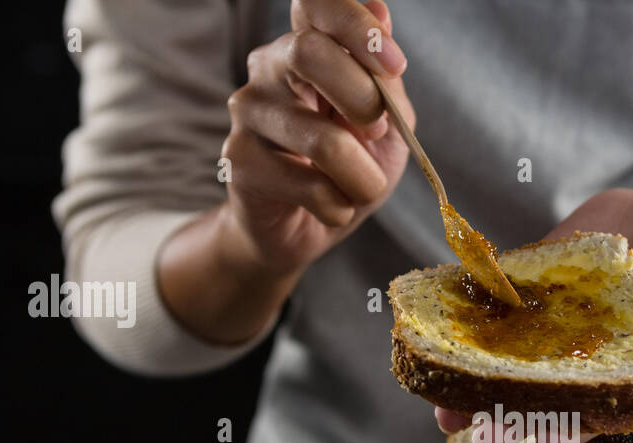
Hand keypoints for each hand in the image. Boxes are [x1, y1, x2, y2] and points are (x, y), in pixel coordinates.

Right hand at [222, 0, 412, 270]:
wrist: (309, 229)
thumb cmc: (349, 169)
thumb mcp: (386, 124)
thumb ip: (384, 78)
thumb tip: (381, 11)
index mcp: (306, 45)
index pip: (314, 3)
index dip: (357, 25)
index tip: (394, 65)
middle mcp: (268, 68)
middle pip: (307, 52)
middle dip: (361, 97)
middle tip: (379, 131)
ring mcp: (248, 112)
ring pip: (320, 139)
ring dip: (363, 177)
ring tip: (364, 188)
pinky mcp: (238, 161)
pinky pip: (309, 186)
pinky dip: (339, 206)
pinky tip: (332, 208)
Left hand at [435, 188, 632, 442]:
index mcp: (632, 379)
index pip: (603, 414)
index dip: (578, 428)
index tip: (554, 439)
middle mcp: (586, 364)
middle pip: (548, 403)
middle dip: (515, 423)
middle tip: (482, 440)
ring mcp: (553, 331)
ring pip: (511, 369)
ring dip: (478, 391)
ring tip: (444, 413)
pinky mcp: (531, 294)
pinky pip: (495, 315)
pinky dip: (468, 328)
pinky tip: (436, 340)